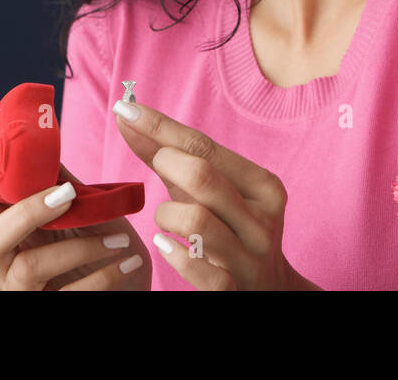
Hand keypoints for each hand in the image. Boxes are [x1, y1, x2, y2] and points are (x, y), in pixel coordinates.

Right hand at [0, 133, 151, 289]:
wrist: (128, 287)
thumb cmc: (100, 245)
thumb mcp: (81, 208)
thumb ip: (57, 180)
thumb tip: (43, 135)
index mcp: (7, 230)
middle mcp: (6, 264)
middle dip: (25, 212)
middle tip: (68, 194)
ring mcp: (24, 292)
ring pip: (29, 268)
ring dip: (79, 247)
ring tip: (120, 239)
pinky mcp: (51, 308)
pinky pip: (68, 296)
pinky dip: (102, 277)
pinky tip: (130, 261)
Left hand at [113, 101, 319, 289]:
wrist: (269, 290)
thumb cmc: (231, 230)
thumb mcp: (211, 194)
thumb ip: (173, 159)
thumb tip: (130, 117)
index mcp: (264, 187)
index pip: (206, 147)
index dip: (162, 127)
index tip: (127, 107)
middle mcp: (262, 219)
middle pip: (203, 176)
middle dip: (167, 164)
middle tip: (157, 167)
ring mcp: (250, 256)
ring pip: (195, 220)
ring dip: (166, 214)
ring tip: (165, 220)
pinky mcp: (233, 289)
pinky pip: (198, 269)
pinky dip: (174, 254)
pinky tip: (165, 246)